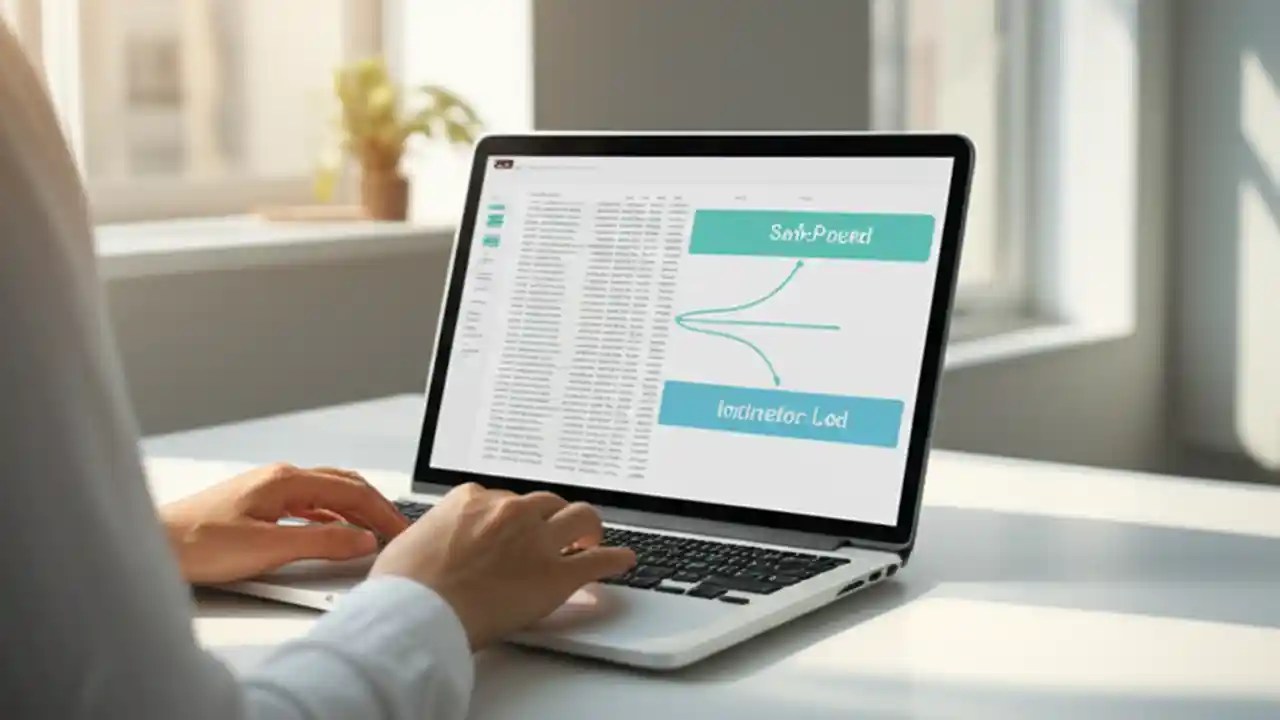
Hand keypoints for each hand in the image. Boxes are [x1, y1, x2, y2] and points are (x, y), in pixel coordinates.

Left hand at [160, 463, 408, 583]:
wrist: (154, 544)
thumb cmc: (197, 543)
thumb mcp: (269, 547)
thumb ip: (321, 543)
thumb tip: (362, 540)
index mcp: (286, 480)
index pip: (352, 492)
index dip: (382, 512)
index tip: (401, 531)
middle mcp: (280, 478)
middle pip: (343, 486)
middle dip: (375, 506)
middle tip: (397, 529)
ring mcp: (268, 489)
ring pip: (326, 494)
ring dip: (354, 511)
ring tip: (373, 530)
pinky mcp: (257, 505)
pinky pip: (308, 505)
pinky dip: (331, 517)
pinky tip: (333, 532)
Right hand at [371, 483, 635, 648]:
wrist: (418, 613)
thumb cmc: (404, 586)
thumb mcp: (410, 541)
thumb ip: (434, 532)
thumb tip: (431, 540)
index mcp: (472, 499)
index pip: (504, 499)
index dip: (513, 516)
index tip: (517, 526)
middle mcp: (509, 511)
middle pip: (546, 503)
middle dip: (552, 517)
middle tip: (557, 531)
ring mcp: (536, 540)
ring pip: (579, 517)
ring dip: (587, 527)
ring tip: (591, 538)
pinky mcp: (556, 574)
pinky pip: (599, 560)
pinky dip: (614, 559)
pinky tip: (622, 560)